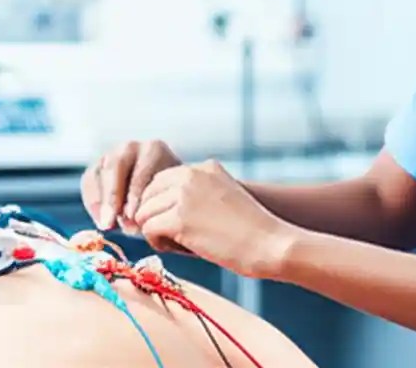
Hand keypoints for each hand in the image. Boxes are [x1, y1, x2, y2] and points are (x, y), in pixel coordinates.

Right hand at [81, 139, 182, 231]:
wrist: (160, 192)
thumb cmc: (167, 196)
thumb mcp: (166, 199)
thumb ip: (152, 206)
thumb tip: (129, 222)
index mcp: (154, 150)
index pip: (140, 172)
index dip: (135, 196)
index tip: (133, 216)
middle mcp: (130, 148)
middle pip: (115, 166)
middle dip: (112, 197)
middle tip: (111, 221)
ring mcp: (110, 154)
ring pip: (98, 173)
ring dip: (100, 201)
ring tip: (105, 224)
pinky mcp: (96, 167)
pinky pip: (88, 182)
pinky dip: (92, 203)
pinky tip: (100, 220)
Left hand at [134, 159, 299, 278]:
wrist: (271, 244)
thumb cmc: (252, 230)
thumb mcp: (225, 196)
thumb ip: (198, 194)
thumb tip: (161, 208)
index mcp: (204, 167)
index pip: (162, 179)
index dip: (162, 203)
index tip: (173, 221)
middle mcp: (191, 175)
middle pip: (148, 193)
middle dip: (153, 214)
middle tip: (170, 234)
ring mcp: (184, 195)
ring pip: (144, 211)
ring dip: (155, 229)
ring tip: (176, 242)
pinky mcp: (180, 219)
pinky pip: (148, 228)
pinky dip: (157, 241)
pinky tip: (177, 247)